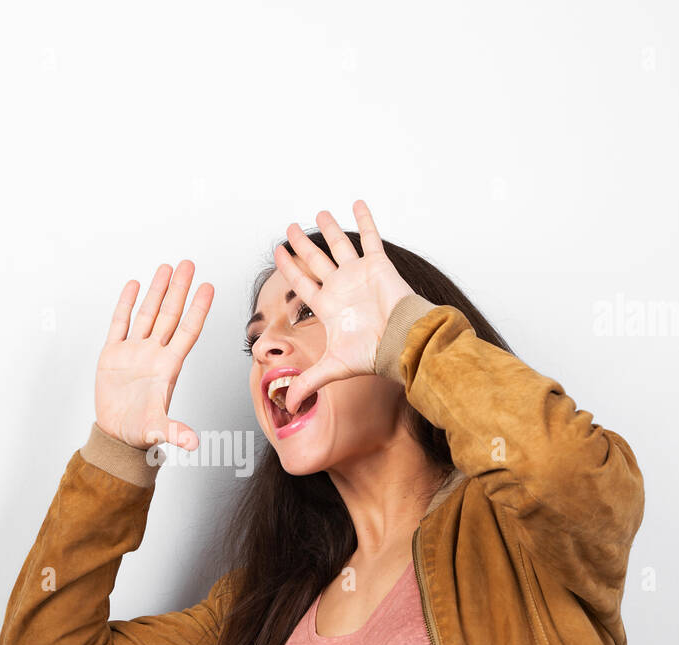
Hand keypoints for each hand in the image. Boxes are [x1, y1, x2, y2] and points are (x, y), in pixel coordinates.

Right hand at [94, 260, 211, 451]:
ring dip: (157, 291)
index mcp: (168, 367)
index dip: (197, 309)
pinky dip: (126, 304)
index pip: (187, 331)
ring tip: (166, 267)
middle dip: (179, 289)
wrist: (116, 435)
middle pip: (170, 315)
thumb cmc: (139, 432)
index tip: (207, 287)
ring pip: (148, 314)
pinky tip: (134, 286)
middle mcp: (154, 354)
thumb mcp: (157, 430)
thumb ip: (174, 432)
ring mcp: (134, 351)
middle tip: (188, 264)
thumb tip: (192, 443)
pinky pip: (120, 323)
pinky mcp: (113, 354)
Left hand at [274, 199, 417, 414]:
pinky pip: (370, 237)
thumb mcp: (332, 368)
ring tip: (318, 212)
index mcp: (329, 306)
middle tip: (290, 230)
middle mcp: (341, 287)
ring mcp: (359, 275)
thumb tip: (287, 407)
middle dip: (301, 245)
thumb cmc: (373, 355)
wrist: (402, 343)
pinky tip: (356, 203)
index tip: (276, 253)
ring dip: (328, 229)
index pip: (302, 282)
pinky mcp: (378, 265)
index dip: (288, 268)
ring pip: (339, 245)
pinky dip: (364, 220)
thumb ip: (308, 383)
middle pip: (315, 260)